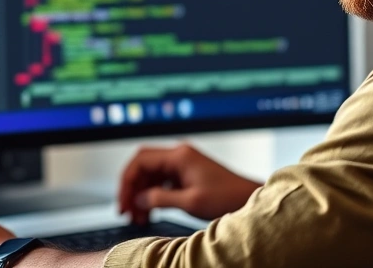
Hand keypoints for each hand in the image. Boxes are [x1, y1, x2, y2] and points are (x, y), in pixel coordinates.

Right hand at [118, 143, 261, 224]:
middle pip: (143, 167)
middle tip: (127, 211)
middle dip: (132, 189)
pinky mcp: (187, 173)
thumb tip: (139, 200)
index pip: (140, 160)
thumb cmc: (226, 197)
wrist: (248, 197)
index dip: (127, 181)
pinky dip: (154, 195)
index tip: (124, 201)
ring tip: (139, 218)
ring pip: (151, 175)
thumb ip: (161, 199)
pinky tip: (151, 212)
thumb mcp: (190, 201)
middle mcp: (179, 155)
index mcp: (179, 156)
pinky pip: (162, 181)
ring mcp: (183, 163)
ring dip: (142, 195)